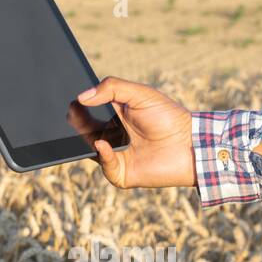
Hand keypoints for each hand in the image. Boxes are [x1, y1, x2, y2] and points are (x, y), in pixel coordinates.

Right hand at [73, 76, 194, 188]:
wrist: (190, 144)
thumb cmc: (169, 117)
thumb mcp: (140, 93)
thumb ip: (112, 88)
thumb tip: (82, 96)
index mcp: (118, 116)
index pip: (92, 110)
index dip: (82, 105)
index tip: (73, 98)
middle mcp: (115, 136)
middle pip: (86, 130)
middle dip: (77, 122)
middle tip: (71, 112)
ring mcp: (117, 156)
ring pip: (90, 149)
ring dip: (84, 138)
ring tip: (79, 124)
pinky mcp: (122, 173)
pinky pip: (105, 166)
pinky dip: (102, 156)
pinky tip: (102, 144)